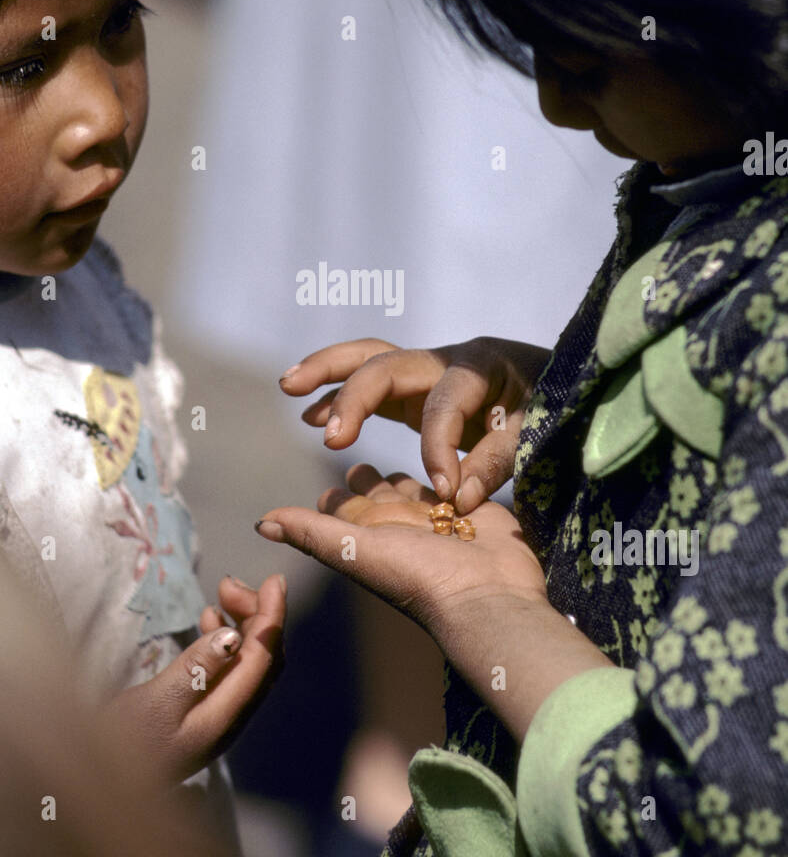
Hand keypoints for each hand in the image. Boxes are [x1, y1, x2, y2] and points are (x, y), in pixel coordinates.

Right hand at [103, 575, 285, 785]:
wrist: (97, 787)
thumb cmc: (122, 745)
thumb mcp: (156, 703)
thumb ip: (195, 669)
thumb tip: (233, 636)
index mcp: (225, 716)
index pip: (264, 658)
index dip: (273, 616)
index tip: (275, 579)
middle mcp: (231, 718)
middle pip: (263, 658)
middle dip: (257, 615)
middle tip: (228, 584)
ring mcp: (219, 717)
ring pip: (248, 662)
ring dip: (242, 624)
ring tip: (219, 595)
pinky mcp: (203, 714)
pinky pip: (230, 670)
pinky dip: (226, 640)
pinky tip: (209, 622)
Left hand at [256, 463, 547, 634]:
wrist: (490, 594)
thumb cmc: (419, 577)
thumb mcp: (357, 552)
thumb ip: (313, 532)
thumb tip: (261, 522)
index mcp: (368, 535)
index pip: (343, 508)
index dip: (333, 499)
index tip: (325, 488)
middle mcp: (400, 526)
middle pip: (379, 495)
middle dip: (368, 479)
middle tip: (356, 464)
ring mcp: (437, 517)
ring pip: (415, 488)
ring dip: (404, 477)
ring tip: (393, 466)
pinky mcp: (472, 507)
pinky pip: (453, 483)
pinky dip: (446, 472)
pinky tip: (444, 461)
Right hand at [279, 336, 551, 513]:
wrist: (567, 385)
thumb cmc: (557, 410)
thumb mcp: (538, 433)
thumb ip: (497, 461)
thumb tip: (455, 497)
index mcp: (480, 365)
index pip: (444, 407)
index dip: (440, 449)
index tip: (443, 492)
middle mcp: (447, 359)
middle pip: (387, 362)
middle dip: (352, 393)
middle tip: (326, 431)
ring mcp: (430, 369)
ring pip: (369, 360)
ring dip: (328, 373)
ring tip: (289, 388)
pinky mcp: (420, 387)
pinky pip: (373, 383)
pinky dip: (342, 393)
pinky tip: (313, 414)